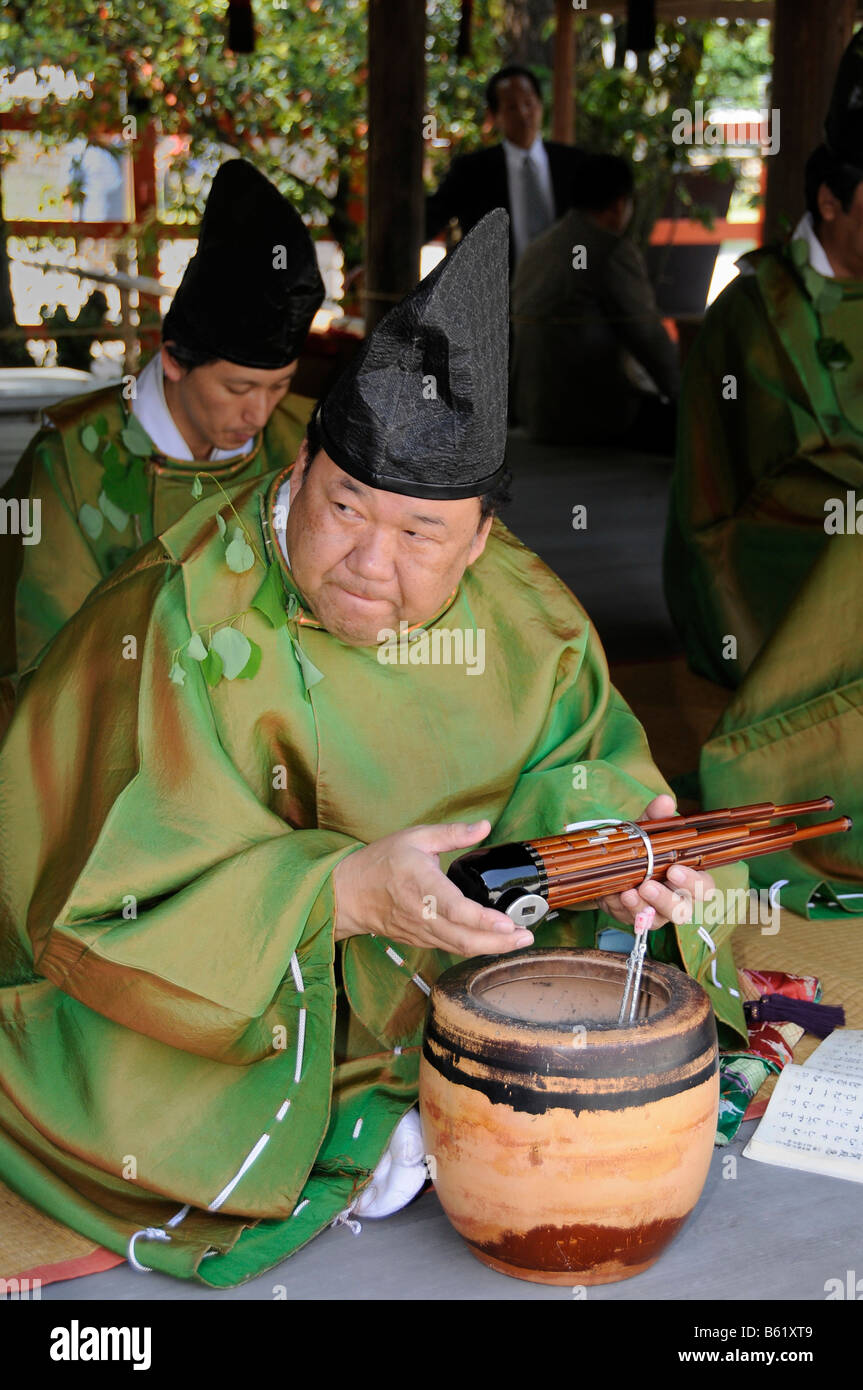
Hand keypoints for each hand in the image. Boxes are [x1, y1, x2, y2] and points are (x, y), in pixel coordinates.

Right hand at [332, 819, 534, 957]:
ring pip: (460, 948)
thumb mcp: (416, 837)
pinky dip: (475, 948)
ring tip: (518, 941)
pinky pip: (451, 948)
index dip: (483, 920)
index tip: (508, 922)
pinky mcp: (421, 941)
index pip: (456, 909)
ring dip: (491, 948)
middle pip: (465, 938)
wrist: (349, 893)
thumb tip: (484, 826)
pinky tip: (493, 941)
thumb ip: (452, 833)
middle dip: (499, 942)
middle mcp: (423, 914)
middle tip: (526, 937)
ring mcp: (422, 932)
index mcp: (422, 885)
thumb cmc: (381, 862)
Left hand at [596, 794, 714, 929]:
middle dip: (667, 899)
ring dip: (643, 906)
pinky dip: (625, 908)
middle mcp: (677, 898)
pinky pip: (634, 919)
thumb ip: (656, 817)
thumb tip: (665, 801)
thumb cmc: (640, 848)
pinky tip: (618, 895)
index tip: (675, 870)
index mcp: (688, 877)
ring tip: (630, 892)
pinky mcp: (636, 918)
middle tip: (649, 886)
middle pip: (684, 909)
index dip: (694, 883)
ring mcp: (657, 912)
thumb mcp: (645, 830)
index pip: (704, 886)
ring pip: (658, 919)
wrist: (609, 864)